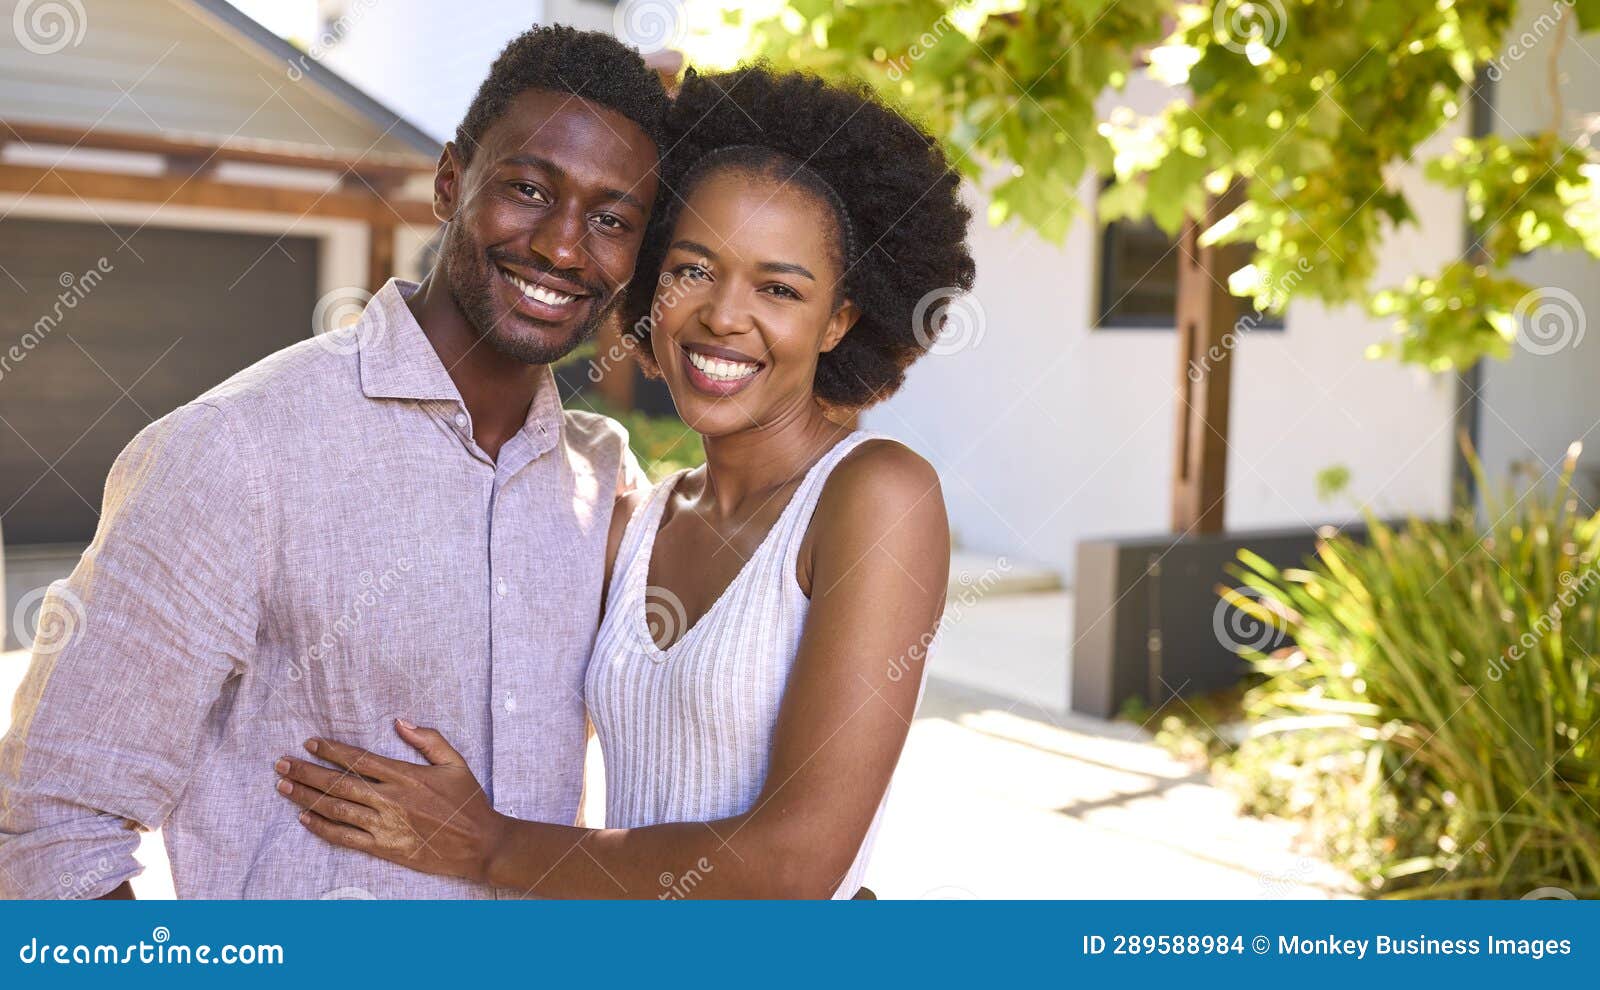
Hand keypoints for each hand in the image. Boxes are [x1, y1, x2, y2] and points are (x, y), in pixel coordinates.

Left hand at [274, 720, 509, 883]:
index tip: (309, 742)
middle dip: (306, 771)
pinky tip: (304, 818)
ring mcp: (385, 825)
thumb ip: (428, 739)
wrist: (480, 845)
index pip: (359, 759)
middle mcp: (390, 800)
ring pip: (336, 808)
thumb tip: (400, 722)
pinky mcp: (384, 847)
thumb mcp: (455, 763)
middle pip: (339, 783)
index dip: (331, 750)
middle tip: (281, 763)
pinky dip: (322, 828)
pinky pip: (345, 837)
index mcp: (406, 776)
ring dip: (306, 796)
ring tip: (283, 786)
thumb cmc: (468, 802)